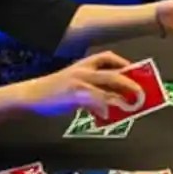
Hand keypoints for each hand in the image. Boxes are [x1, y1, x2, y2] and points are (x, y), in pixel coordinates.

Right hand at [18, 52, 140, 117]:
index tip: (133, 72)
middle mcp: (83, 70)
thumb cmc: (53, 91)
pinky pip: (96, 100)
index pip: (107, 57)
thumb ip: (92, 90)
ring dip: (122, 96)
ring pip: (108, 86)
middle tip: (141, 92)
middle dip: (130, 82)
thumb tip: (111, 102)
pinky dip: (104, 108)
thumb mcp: (73, 84)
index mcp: (83, 65)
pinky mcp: (75, 95)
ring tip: (132, 105)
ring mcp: (80, 82)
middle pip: (113, 73)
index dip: (123, 63)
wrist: (31, 95)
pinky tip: (107, 116)